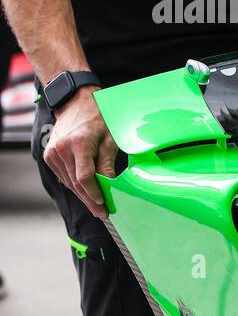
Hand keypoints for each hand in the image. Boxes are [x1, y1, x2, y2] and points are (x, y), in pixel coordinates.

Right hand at [43, 86, 117, 219]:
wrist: (75, 102)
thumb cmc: (97, 117)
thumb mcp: (110, 137)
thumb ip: (108, 162)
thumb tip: (110, 184)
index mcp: (78, 144)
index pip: (85, 177)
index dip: (94, 193)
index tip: (104, 205)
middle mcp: (61, 150)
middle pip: (76, 183)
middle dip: (90, 200)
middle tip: (102, 213)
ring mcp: (53, 152)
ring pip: (69, 182)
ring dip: (83, 195)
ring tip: (96, 207)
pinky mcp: (49, 155)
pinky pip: (63, 176)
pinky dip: (75, 185)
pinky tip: (85, 193)